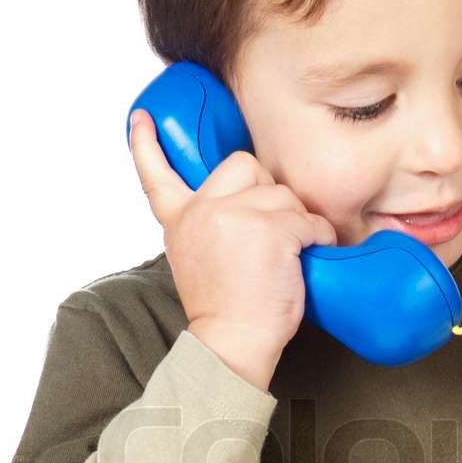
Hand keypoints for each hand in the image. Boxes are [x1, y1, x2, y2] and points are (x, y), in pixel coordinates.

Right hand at [128, 108, 336, 382]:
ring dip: (297, 220)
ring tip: (290, 253)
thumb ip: (205, 226)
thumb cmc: (224, 310)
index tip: (142, 119)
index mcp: (180, 219)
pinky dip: (319, 236)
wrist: (231, 343)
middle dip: (266, 190)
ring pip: (283, 193)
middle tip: (270, 230)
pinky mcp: (272, 230)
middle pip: (244, 165)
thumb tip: (241, 208)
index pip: (156, 173)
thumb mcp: (194, 259)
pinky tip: (313, 254)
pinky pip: (310, 219)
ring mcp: (237, 216)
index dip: (147, 144)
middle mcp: (203, 209)